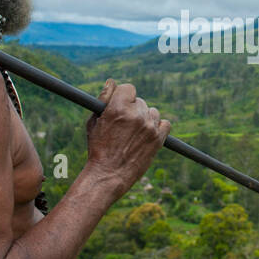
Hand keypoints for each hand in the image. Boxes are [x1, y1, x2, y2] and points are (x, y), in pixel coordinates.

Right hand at [84, 79, 170, 197]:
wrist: (108, 175)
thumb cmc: (98, 148)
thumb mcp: (94, 122)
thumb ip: (103, 99)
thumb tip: (111, 82)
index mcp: (118, 108)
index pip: (128, 88)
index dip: (123, 96)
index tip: (120, 104)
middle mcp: (136, 115)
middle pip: (140, 101)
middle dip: (132, 109)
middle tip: (124, 124)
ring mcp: (149, 128)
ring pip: (153, 112)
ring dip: (145, 118)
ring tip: (134, 133)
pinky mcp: (159, 139)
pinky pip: (165, 124)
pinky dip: (158, 127)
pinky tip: (148, 134)